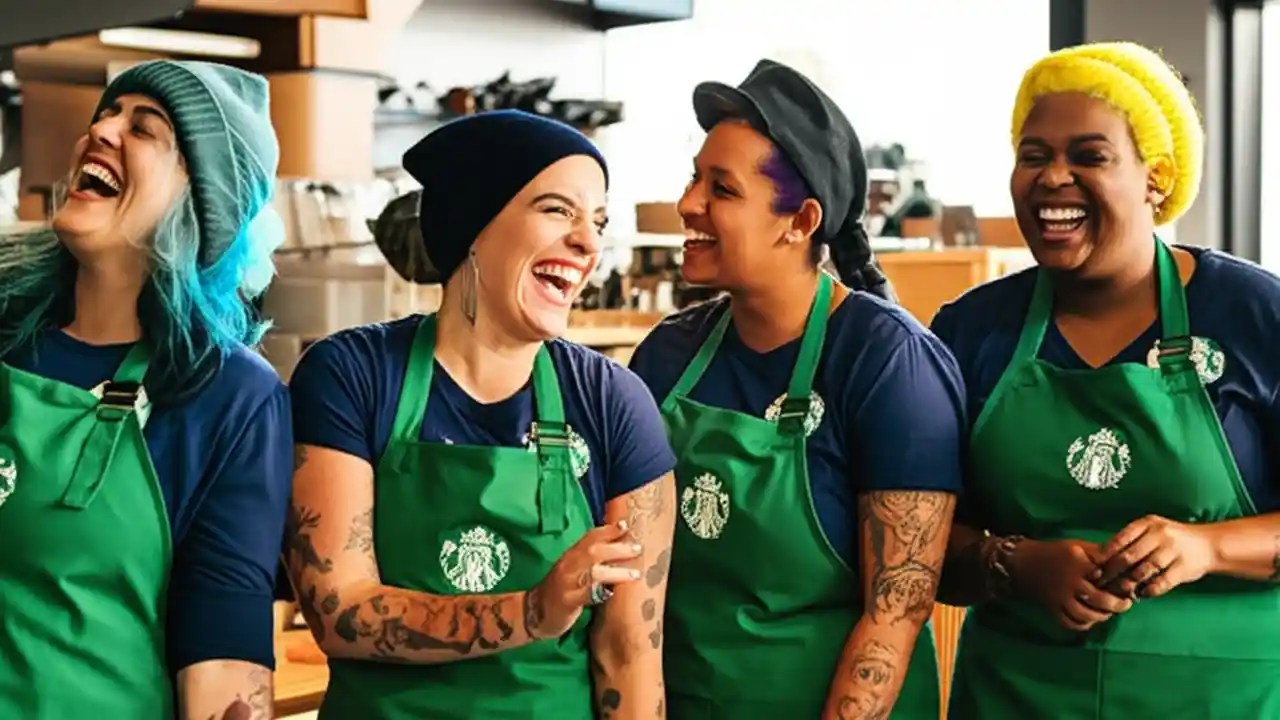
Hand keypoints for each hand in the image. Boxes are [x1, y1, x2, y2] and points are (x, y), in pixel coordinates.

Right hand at [525, 520, 642, 639]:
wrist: (534, 612)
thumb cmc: (559, 589)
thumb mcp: (572, 569)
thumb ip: (590, 559)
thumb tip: (618, 548)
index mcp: (570, 555)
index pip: (590, 537)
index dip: (608, 530)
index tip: (626, 526)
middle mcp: (568, 565)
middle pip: (594, 551)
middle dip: (618, 548)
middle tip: (638, 548)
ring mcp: (567, 583)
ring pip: (593, 572)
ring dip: (616, 572)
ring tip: (635, 574)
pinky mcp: (567, 601)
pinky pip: (587, 595)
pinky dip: (601, 592)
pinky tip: (613, 593)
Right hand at [1009, 538, 1132, 630]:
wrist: (1021, 562)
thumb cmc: (1052, 552)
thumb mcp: (1075, 546)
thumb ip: (1097, 552)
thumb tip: (1121, 560)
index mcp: (1077, 563)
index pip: (1106, 577)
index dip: (1120, 584)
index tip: (1129, 587)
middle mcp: (1069, 582)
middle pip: (1099, 600)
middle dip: (1117, 605)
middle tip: (1126, 605)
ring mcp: (1059, 597)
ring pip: (1085, 614)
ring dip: (1101, 617)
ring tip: (1109, 613)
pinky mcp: (1051, 608)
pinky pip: (1069, 623)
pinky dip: (1082, 625)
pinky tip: (1090, 620)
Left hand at [1094, 515, 1214, 598]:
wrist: (1208, 545)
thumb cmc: (1171, 539)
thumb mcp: (1152, 530)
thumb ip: (1131, 540)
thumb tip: (1102, 557)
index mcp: (1148, 523)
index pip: (1121, 538)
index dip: (1106, 554)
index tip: (1095, 566)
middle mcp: (1160, 534)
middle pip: (1129, 556)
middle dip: (1113, 571)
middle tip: (1102, 582)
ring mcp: (1173, 550)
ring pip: (1144, 570)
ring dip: (1129, 582)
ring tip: (1120, 590)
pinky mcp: (1184, 567)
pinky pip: (1162, 582)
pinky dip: (1150, 590)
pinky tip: (1142, 594)